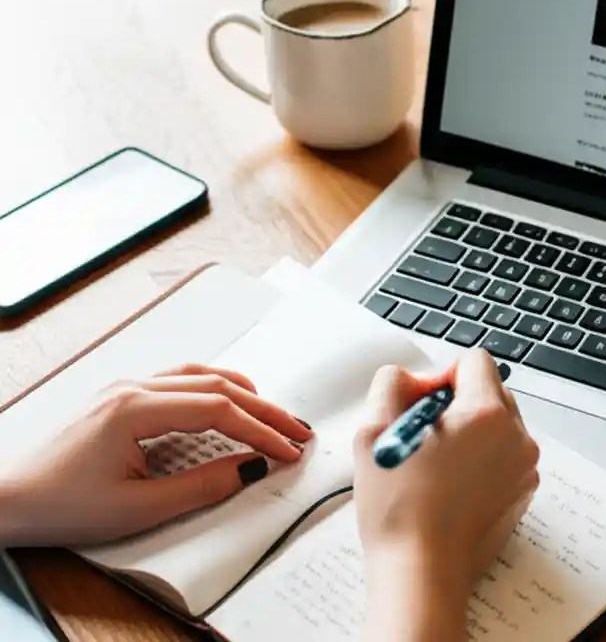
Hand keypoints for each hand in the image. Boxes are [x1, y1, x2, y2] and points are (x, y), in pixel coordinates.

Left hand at [0, 364, 312, 547]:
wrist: (8, 500)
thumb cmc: (60, 505)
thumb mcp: (138, 508)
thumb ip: (202, 486)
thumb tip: (249, 468)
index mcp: (135, 408)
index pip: (219, 410)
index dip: (261, 431)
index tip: (287, 451)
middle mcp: (133, 388)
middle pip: (218, 386)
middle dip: (264, 409)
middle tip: (298, 431)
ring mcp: (125, 388)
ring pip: (201, 375)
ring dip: (244, 392)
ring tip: (274, 414)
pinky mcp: (121, 398)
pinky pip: (180, 379)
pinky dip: (215, 388)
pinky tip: (230, 400)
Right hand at [353, 350, 539, 641]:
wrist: (421, 572)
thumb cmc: (399, 509)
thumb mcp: (374, 430)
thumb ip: (392, 383)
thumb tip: (413, 378)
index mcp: (487, 413)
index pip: (475, 361)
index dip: (441, 375)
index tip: (420, 404)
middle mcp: (517, 437)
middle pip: (491, 392)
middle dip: (456, 404)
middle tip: (421, 435)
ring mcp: (525, 468)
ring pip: (498, 426)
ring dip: (469, 433)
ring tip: (433, 465)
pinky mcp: (522, 494)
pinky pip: (504, 458)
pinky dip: (481, 462)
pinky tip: (449, 486)